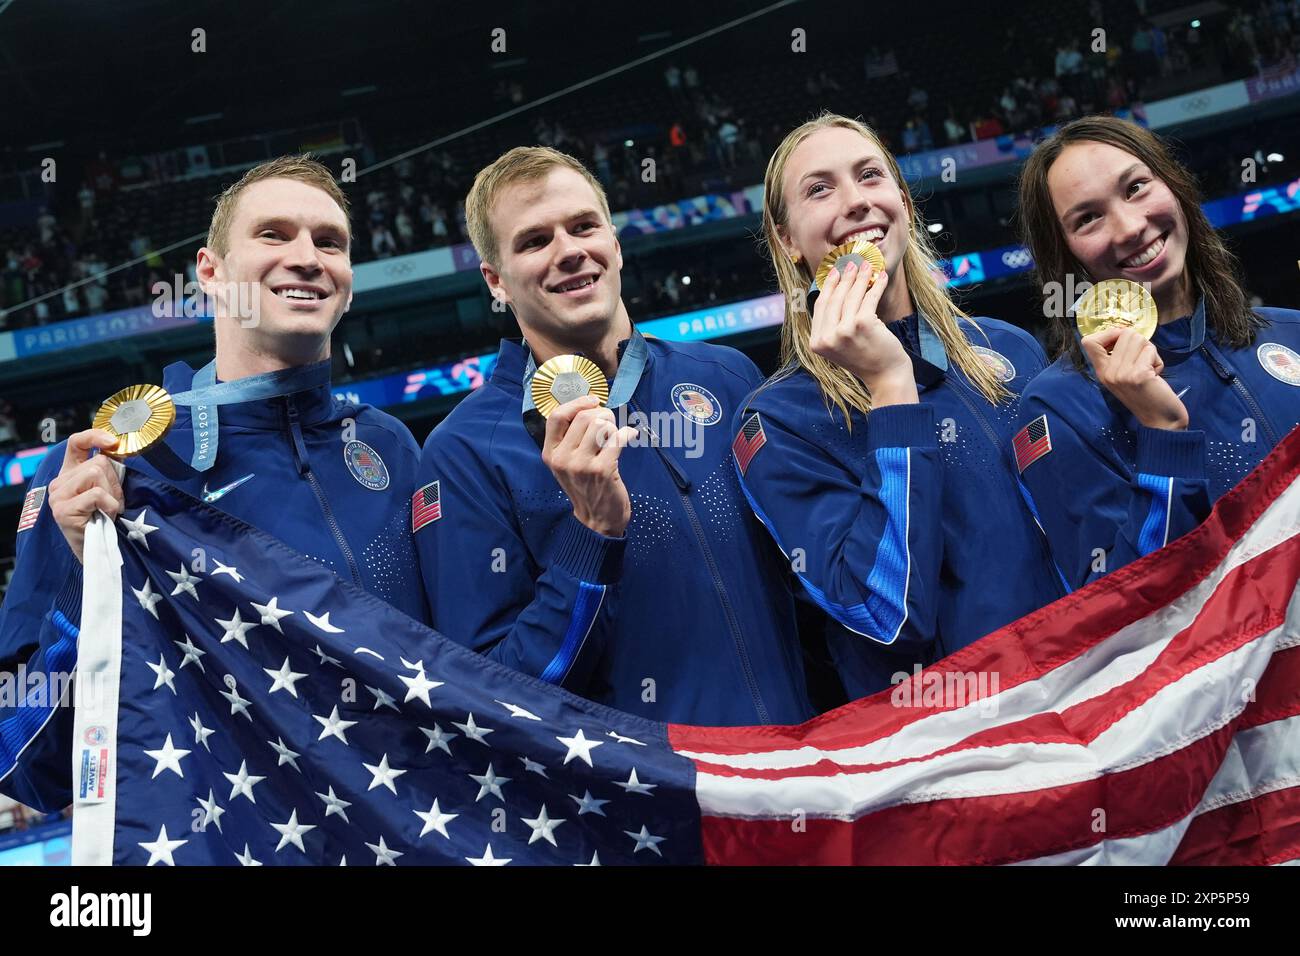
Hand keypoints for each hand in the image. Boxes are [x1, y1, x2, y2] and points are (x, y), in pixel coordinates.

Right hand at [47, 429, 124, 563]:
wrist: (98, 551)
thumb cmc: (105, 520)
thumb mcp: (108, 490)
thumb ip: (107, 471)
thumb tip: (118, 448)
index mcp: (70, 474)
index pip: (76, 443)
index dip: (93, 436)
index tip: (113, 441)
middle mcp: (59, 482)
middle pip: (98, 462)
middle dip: (114, 481)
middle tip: (112, 502)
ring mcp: (58, 496)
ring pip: (96, 473)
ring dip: (112, 493)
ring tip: (107, 510)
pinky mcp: (62, 509)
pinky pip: (96, 494)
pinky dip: (109, 504)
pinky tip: (105, 516)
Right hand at [541, 396, 638, 536]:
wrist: (596, 520)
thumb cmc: (584, 487)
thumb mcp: (566, 464)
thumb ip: (570, 438)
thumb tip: (588, 406)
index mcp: (550, 453)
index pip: (556, 416)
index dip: (577, 403)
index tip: (593, 401)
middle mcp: (562, 458)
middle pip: (584, 416)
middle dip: (603, 414)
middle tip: (610, 425)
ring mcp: (581, 464)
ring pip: (601, 424)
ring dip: (614, 426)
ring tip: (615, 437)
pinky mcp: (602, 470)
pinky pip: (618, 438)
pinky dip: (628, 433)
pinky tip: (631, 435)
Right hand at [809, 261, 916, 405]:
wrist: (885, 376)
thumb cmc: (865, 359)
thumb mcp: (840, 345)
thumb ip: (832, 324)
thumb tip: (835, 290)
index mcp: (816, 343)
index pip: (820, 308)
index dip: (828, 287)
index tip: (835, 274)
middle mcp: (827, 337)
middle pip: (834, 299)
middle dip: (845, 279)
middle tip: (852, 264)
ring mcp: (844, 330)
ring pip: (852, 296)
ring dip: (861, 278)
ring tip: (867, 266)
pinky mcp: (863, 324)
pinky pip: (869, 298)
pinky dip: (876, 286)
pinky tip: (881, 278)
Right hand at [1081, 327, 1187, 429]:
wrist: (1160, 419)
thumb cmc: (1146, 394)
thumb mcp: (1124, 376)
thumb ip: (1119, 356)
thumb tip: (1124, 332)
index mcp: (1101, 372)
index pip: (1089, 341)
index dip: (1109, 334)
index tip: (1122, 344)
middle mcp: (1107, 373)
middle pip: (1123, 333)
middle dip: (1140, 343)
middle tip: (1143, 363)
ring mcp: (1121, 374)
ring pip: (1138, 338)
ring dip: (1150, 351)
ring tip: (1149, 369)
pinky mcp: (1138, 375)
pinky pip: (1150, 351)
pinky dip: (1157, 360)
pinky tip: (1155, 375)